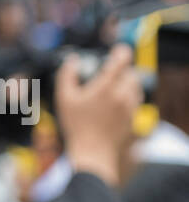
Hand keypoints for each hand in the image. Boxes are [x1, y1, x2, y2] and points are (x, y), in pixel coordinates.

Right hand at [54, 44, 140, 184]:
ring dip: (128, 81)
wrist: (93, 151)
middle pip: (130, 72)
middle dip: (123, 69)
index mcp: (105, 87)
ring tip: (116, 84)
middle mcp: (121, 94)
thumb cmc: (76, 126)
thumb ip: (67, 76)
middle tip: (112, 71)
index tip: (118, 50)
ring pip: (136, 85)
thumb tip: (72, 60)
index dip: (121, 52)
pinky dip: (130, 94)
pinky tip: (119, 98)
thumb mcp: (64, 99)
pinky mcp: (133, 116)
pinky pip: (136, 98)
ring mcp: (130, 105)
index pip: (121, 61)